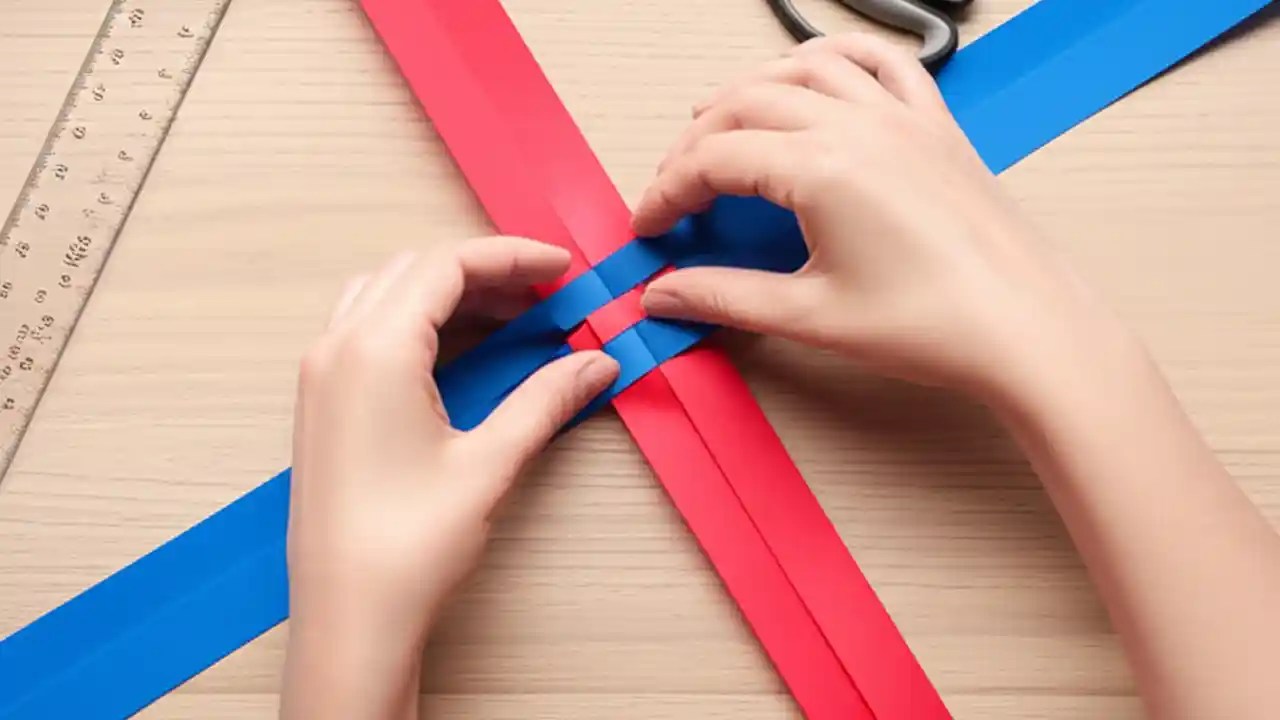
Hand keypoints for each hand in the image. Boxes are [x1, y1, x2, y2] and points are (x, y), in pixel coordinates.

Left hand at [282, 238, 617, 719]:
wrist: (348, 617)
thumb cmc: (407, 545)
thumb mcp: (490, 463)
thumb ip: (546, 400)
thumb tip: (596, 363)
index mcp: (374, 349)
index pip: (447, 266)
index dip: (512, 257)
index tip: (561, 268)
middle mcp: (336, 348)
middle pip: (415, 271)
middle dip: (484, 271)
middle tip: (545, 293)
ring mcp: (321, 376)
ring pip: (386, 295)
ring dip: (448, 293)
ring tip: (511, 317)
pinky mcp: (321, 404)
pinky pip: (367, 330)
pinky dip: (417, 322)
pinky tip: (462, 352)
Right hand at [632, 33, 1133, 406]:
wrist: (1027, 329)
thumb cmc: (937, 325)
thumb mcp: (811, 317)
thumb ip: (725, 297)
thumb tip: (665, 295)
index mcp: (824, 168)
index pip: (715, 158)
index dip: (668, 191)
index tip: (651, 225)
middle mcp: (861, 126)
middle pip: (746, 103)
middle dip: (695, 141)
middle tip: (675, 188)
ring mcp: (902, 118)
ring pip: (805, 67)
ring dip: (752, 86)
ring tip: (720, 118)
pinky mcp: (935, 127)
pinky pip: (881, 61)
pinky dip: (836, 56)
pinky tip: (816, 72)